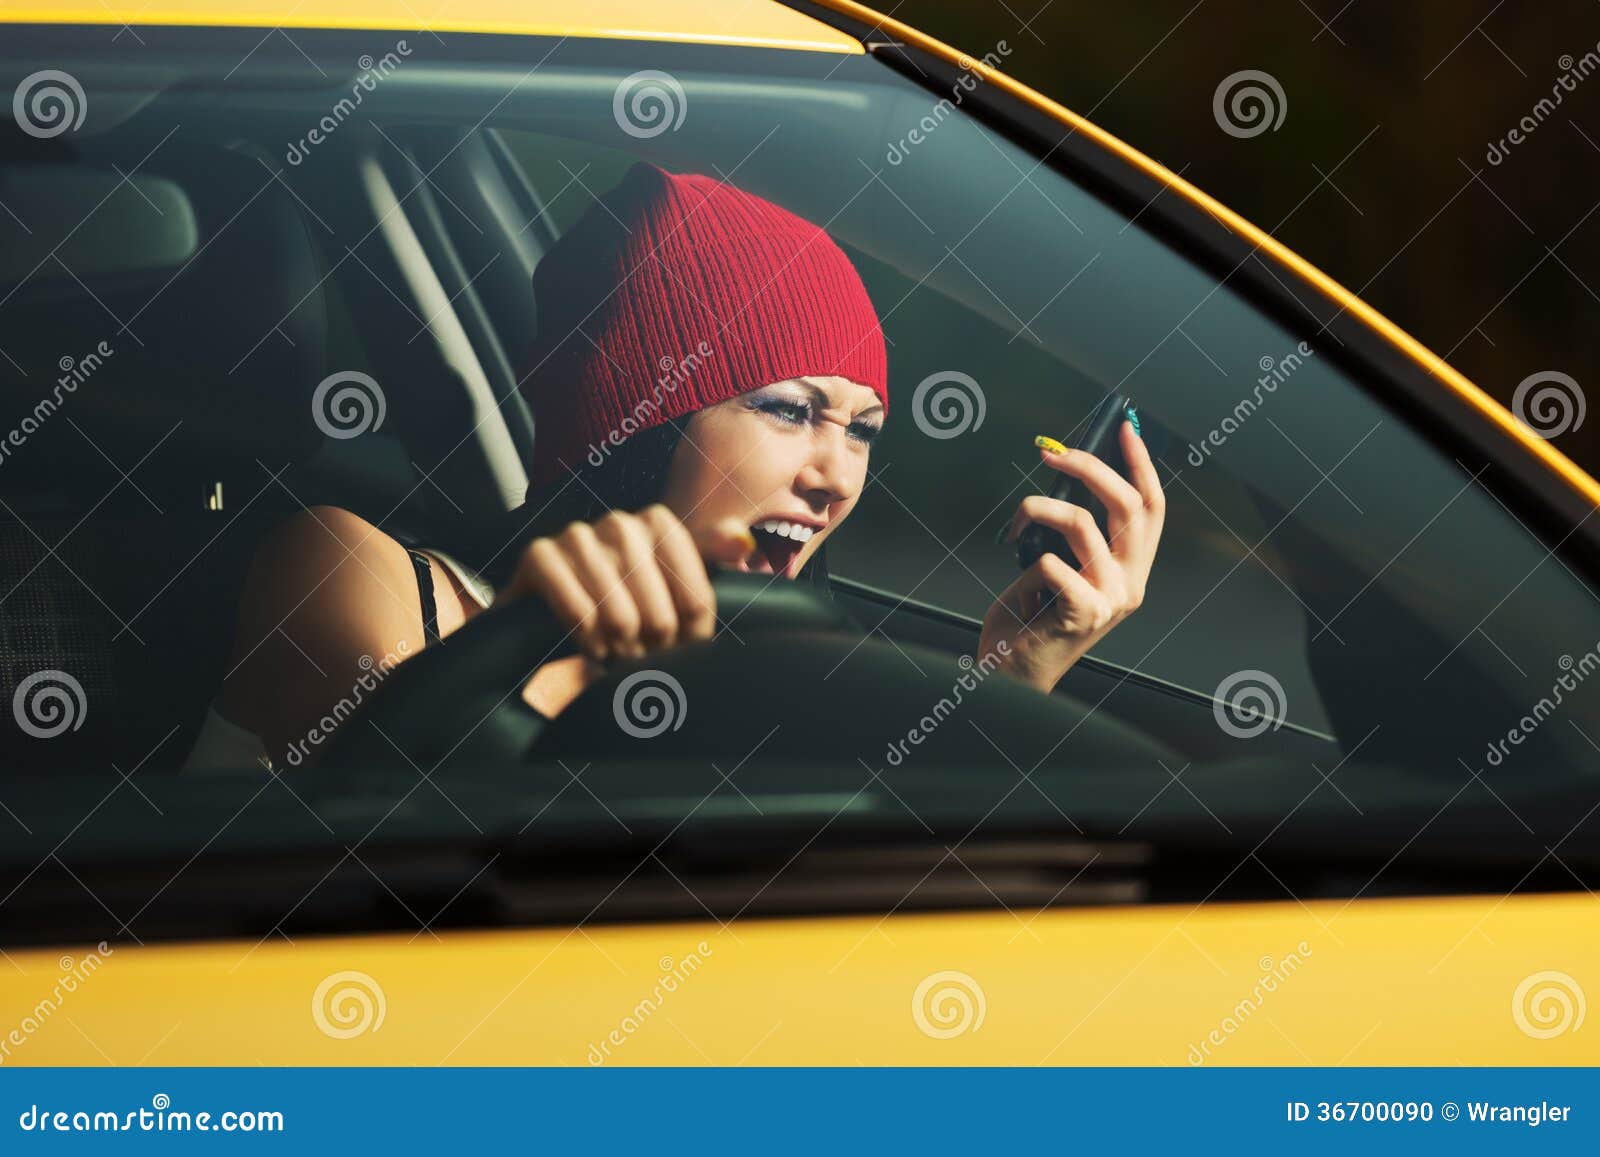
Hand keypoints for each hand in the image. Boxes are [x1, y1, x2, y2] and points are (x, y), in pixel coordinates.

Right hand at [496, 504, 754, 661]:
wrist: (547, 613)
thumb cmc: (619, 600)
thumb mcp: (668, 582)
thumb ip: (707, 558)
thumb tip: (741, 541)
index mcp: (658, 523)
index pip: (695, 599)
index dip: (691, 638)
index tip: (682, 651)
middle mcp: (620, 521)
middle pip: (660, 615)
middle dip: (652, 650)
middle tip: (641, 659)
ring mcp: (577, 535)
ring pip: (620, 619)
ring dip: (619, 651)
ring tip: (616, 655)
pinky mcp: (538, 556)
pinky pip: (578, 613)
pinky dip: (587, 642)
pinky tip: (590, 647)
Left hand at [979, 419, 1164, 691]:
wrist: (1011, 675)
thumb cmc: (1029, 618)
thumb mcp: (1059, 565)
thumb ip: (1074, 533)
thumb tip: (1068, 477)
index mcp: (1131, 571)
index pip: (1151, 507)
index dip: (1140, 463)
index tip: (1123, 427)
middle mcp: (1131, 585)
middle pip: (1127, 504)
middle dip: (1088, 467)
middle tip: (1052, 454)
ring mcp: (1111, 601)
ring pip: (1081, 524)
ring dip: (1037, 509)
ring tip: (1017, 522)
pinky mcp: (1084, 614)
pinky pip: (1051, 563)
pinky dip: (1025, 566)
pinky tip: (1021, 590)